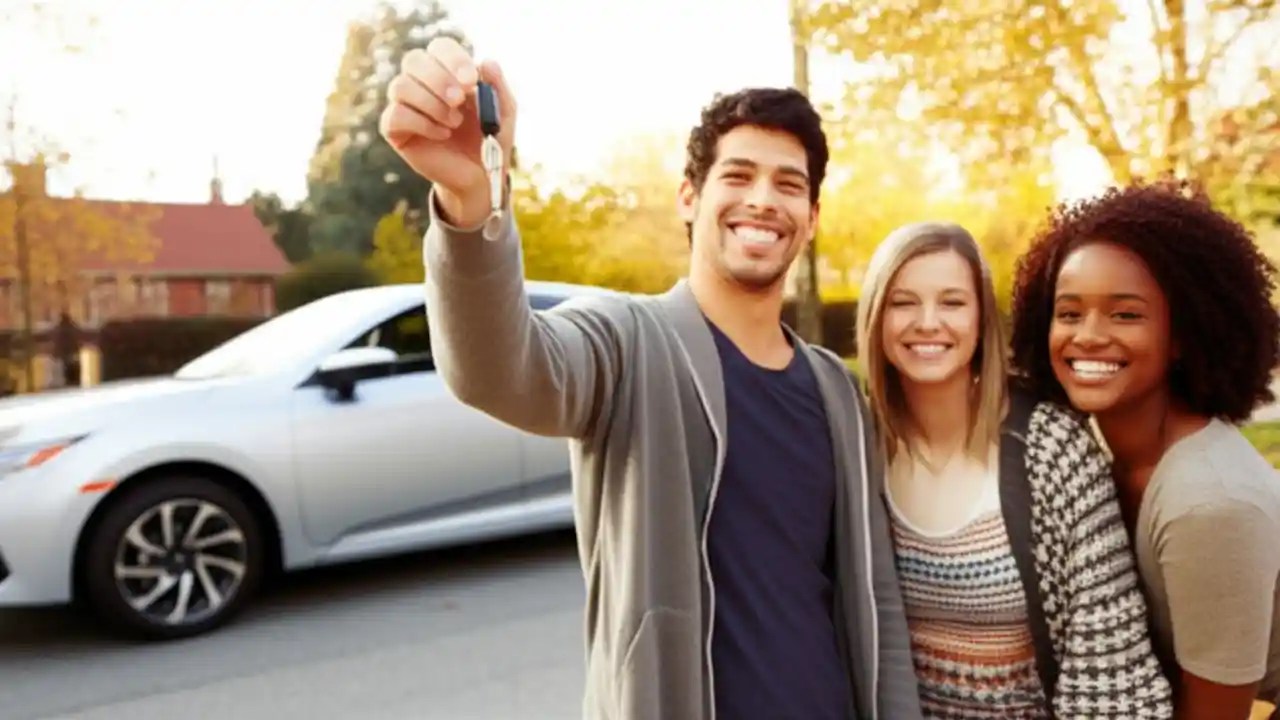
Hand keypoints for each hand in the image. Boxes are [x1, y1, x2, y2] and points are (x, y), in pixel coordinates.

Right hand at [379, 37, 516, 226]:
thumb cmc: (490, 137)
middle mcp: (422, 82)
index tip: (471, 81)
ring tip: (454, 123)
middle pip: (414, 60)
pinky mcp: (395, 129)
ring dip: (432, 104)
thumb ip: (498, 86)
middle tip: (459, 101)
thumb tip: (486, 62)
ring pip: (400, 86)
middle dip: (438, 79)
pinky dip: (422, 124)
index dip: (452, 59)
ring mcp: (405, 104)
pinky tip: (442, 135)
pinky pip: (395, 114)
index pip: (439, 47)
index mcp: (447, 71)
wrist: (480, 174)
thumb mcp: (503, 112)